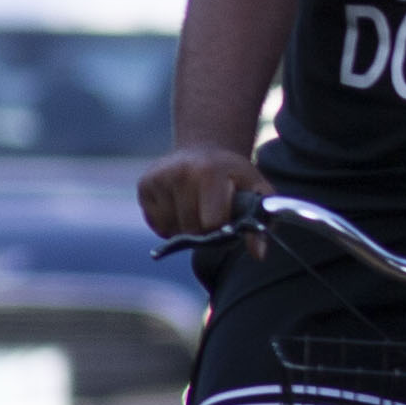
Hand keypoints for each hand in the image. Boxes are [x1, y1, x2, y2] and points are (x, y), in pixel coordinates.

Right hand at [139, 145, 262, 247]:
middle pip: (191, 229)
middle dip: (205, 231)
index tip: (229, 220)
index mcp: (209, 171)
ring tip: (197, 208)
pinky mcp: (144, 185)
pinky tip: (181, 206)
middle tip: (213, 214)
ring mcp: (158, 178)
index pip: (212, 222)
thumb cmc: (233, 175)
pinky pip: (157, 225)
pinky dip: (170, 224)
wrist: (203, 150)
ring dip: (186, 229)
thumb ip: (261, 219)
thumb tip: (258, 254)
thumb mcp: (256, 189)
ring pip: (172, 230)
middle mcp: (179, 172)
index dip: (223, 229)